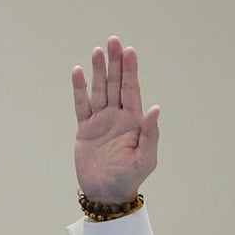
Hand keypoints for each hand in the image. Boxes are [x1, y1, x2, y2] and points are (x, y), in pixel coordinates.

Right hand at [71, 36, 160, 202]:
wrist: (107, 193)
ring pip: (98, 91)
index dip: (130, 71)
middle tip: (114, 40)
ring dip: (98, 71)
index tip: (130, 51)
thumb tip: (156, 109)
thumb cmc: (130, 177)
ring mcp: (101, 122)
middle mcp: (117, 117)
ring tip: (98, 51)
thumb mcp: (146, 158)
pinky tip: (79, 72)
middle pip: (115, 84)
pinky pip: (81, 105)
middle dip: (115, 63)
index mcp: (134, 122)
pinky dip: (79, 89)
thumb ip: (150, 133)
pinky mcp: (85, 130)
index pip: (131, 90)